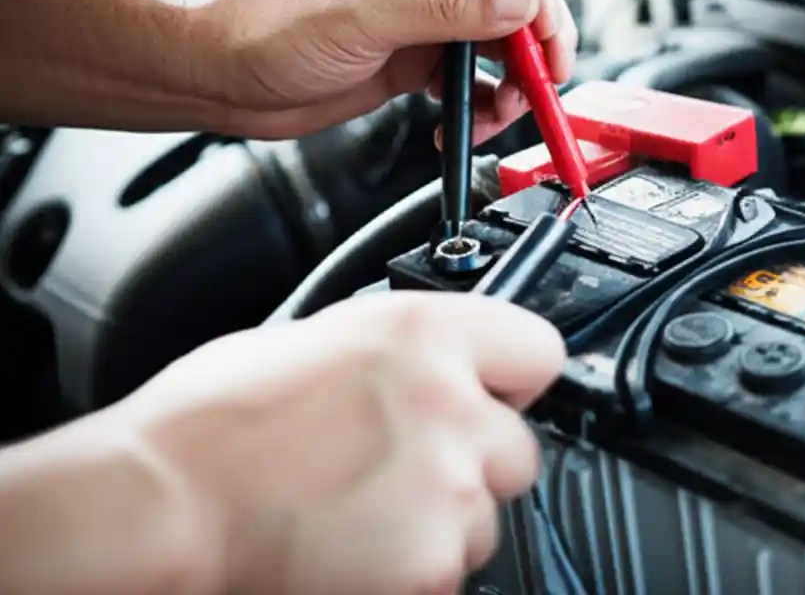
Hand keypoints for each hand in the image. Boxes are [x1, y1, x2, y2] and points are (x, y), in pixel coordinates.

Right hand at [114, 292, 564, 593]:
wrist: (162, 504)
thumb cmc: (212, 425)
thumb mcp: (316, 339)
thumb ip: (400, 352)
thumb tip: (430, 364)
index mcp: (425, 335)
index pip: (539, 351)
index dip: (511, 381)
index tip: (494, 398)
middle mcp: (452, 406)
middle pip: (517, 449)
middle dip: (472, 463)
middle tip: (401, 470)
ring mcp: (448, 489)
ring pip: (484, 517)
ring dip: (440, 520)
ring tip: (359, 511)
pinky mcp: (430, 564)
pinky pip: (449, 570)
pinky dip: (412, 569)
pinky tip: (351, 547)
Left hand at [193, 0, 577, 141]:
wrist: (210, 73)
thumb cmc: (259, 18)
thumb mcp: (363, 12)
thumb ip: (448, 8)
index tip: (546, 30)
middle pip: (506, 1)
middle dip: (531, 44)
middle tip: (543, 81)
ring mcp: (415, 24)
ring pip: (491, 49)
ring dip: (507, 84)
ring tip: (500, 112)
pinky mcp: (405, 67)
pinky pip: (463, 85)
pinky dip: (475, 108)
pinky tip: (463, 126)